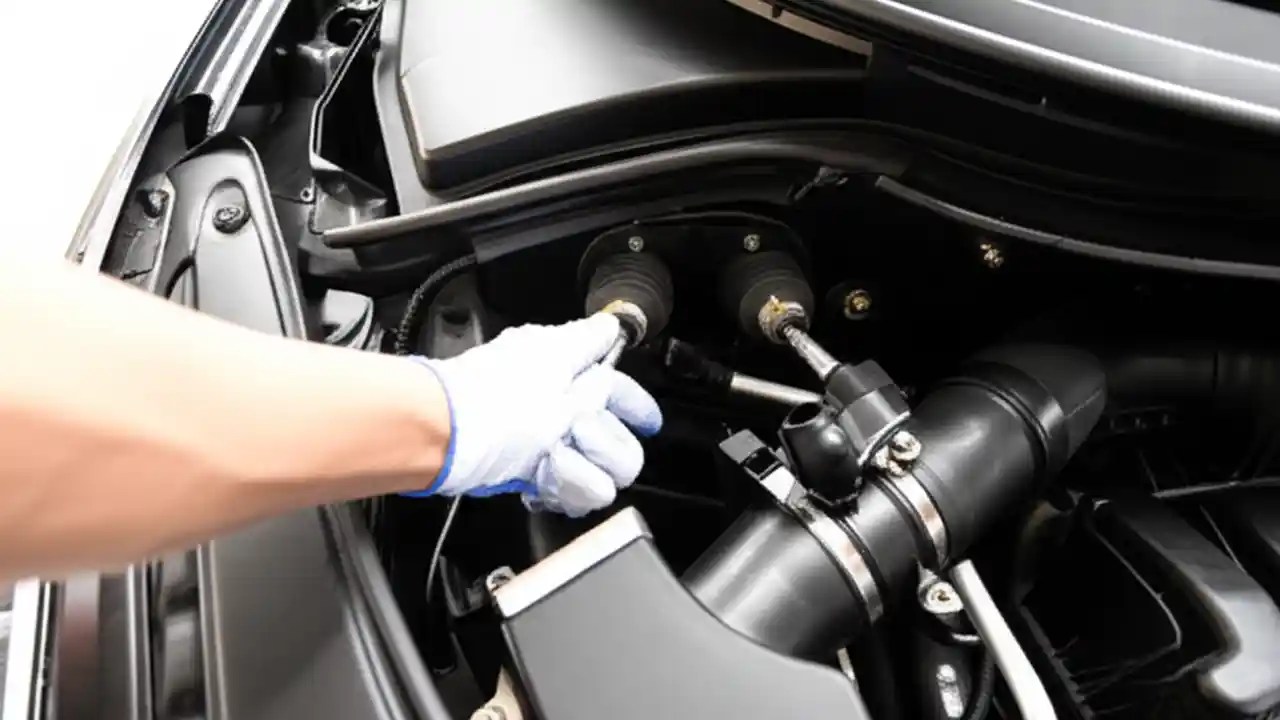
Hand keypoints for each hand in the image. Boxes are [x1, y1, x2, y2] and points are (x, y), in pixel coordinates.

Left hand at [408, 314, 661, 515]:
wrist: (443, 438)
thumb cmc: (493, 400)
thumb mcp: (553, 360)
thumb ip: (590, 343)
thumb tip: (610, 324)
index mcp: (567, 374)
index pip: (619, 389)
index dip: (636, 407)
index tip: (648, 422)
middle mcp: (558, 408)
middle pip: (617, 439)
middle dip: (606, 444)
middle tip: (580, 436)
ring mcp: (543, 443)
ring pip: (596, 472)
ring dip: (580, 470)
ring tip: (551, 460)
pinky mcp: (527, 472)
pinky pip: (567, 490)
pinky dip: (560, 489)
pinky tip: (543, 482)